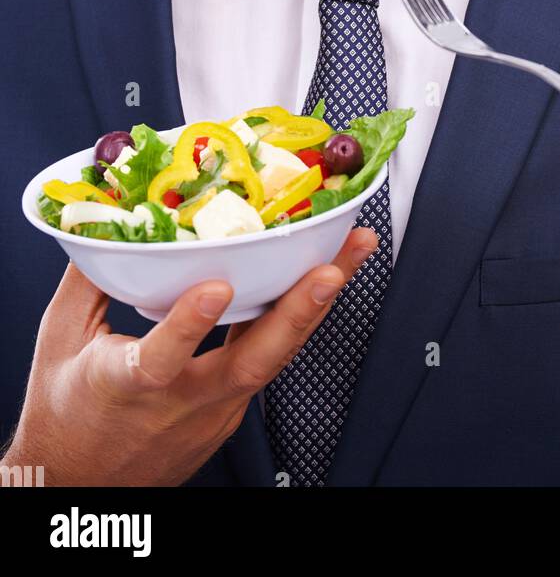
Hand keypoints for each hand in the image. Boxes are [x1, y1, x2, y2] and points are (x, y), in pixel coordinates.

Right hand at [1, 226, 377, 486]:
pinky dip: (296, 320)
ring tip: (352, 253)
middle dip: (298, 312)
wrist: (79, 487)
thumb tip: (109, 220)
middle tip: (332, 267)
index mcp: (126, 386)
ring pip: (273, 359)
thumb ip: (89, 279)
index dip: (190, 325)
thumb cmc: (66, 416)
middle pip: (250, 363)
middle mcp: (180, 404)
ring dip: (316, 306)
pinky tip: (322, 281)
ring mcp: (212, 414)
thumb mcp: (61, 340)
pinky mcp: (230, 415)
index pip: (161, 360)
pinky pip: (268, 362)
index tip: (215, 287)